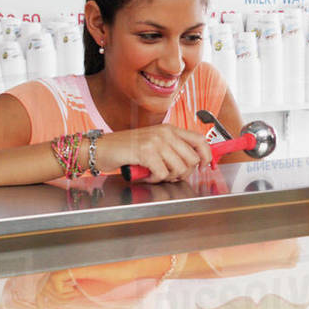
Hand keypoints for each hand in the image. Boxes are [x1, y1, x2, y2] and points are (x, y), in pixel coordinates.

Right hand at [95, 125, 213, 182]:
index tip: (204, 166)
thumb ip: (172, 149)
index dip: (207, 155)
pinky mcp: (146, 152)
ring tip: (157, 174)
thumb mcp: (154, 143)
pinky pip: (162, 173)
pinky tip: (147, 175)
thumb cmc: (127, 148)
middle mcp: (165, 133)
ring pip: (179, 168)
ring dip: (169, 177)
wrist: (102, 148)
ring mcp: (156, 141)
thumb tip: (193, 162)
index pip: (200, 140)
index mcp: (170, 129)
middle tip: (171, 175)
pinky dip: (155, 179)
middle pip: (192, 158)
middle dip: (185, 173)